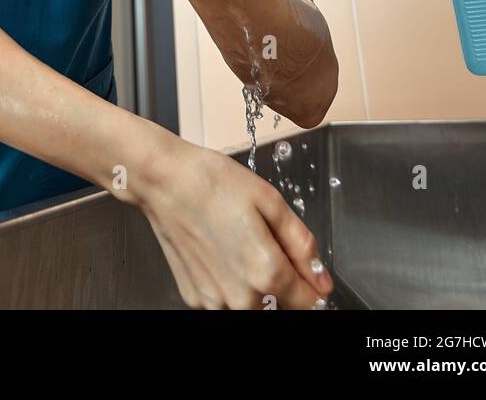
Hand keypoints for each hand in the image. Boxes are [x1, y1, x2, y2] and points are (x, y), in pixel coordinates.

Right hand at [130, 132, 332, 309]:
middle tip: (263, 237)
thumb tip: (321, 280)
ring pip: (252, 303)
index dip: (313, 284)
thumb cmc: (212, 183)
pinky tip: (219, 250)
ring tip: (237, 240)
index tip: (307, 268)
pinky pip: (226, 299)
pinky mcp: (195, 298)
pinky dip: (229, 281)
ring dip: (254, 282)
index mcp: (264, 271)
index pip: (309, 302)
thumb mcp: (270, 201)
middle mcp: (240, 297)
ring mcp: (215, 302)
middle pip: (280, 303)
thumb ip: (302, 245)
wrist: (164, 180)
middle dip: (281, 277)